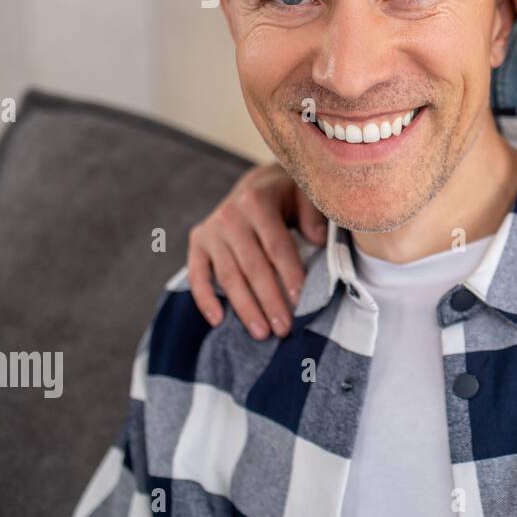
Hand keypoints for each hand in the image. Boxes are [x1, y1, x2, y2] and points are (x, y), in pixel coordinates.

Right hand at [187, 163, 325, 339]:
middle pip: (253, 267)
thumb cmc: (289, 196)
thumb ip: (313, 216)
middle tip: (284, 329)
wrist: (258, 183)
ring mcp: (211, 230)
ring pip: (228, 276)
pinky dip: (204, 299)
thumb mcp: (306, 195)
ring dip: (244, 308)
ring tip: (261, 333)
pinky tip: (218, 321)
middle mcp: (230, 216)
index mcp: (258, 202)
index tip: (301, 303)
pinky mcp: (198, 241)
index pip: (277, 247)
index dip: (289, 275)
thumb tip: (318, 241)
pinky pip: (197, 275)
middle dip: (269, 301)